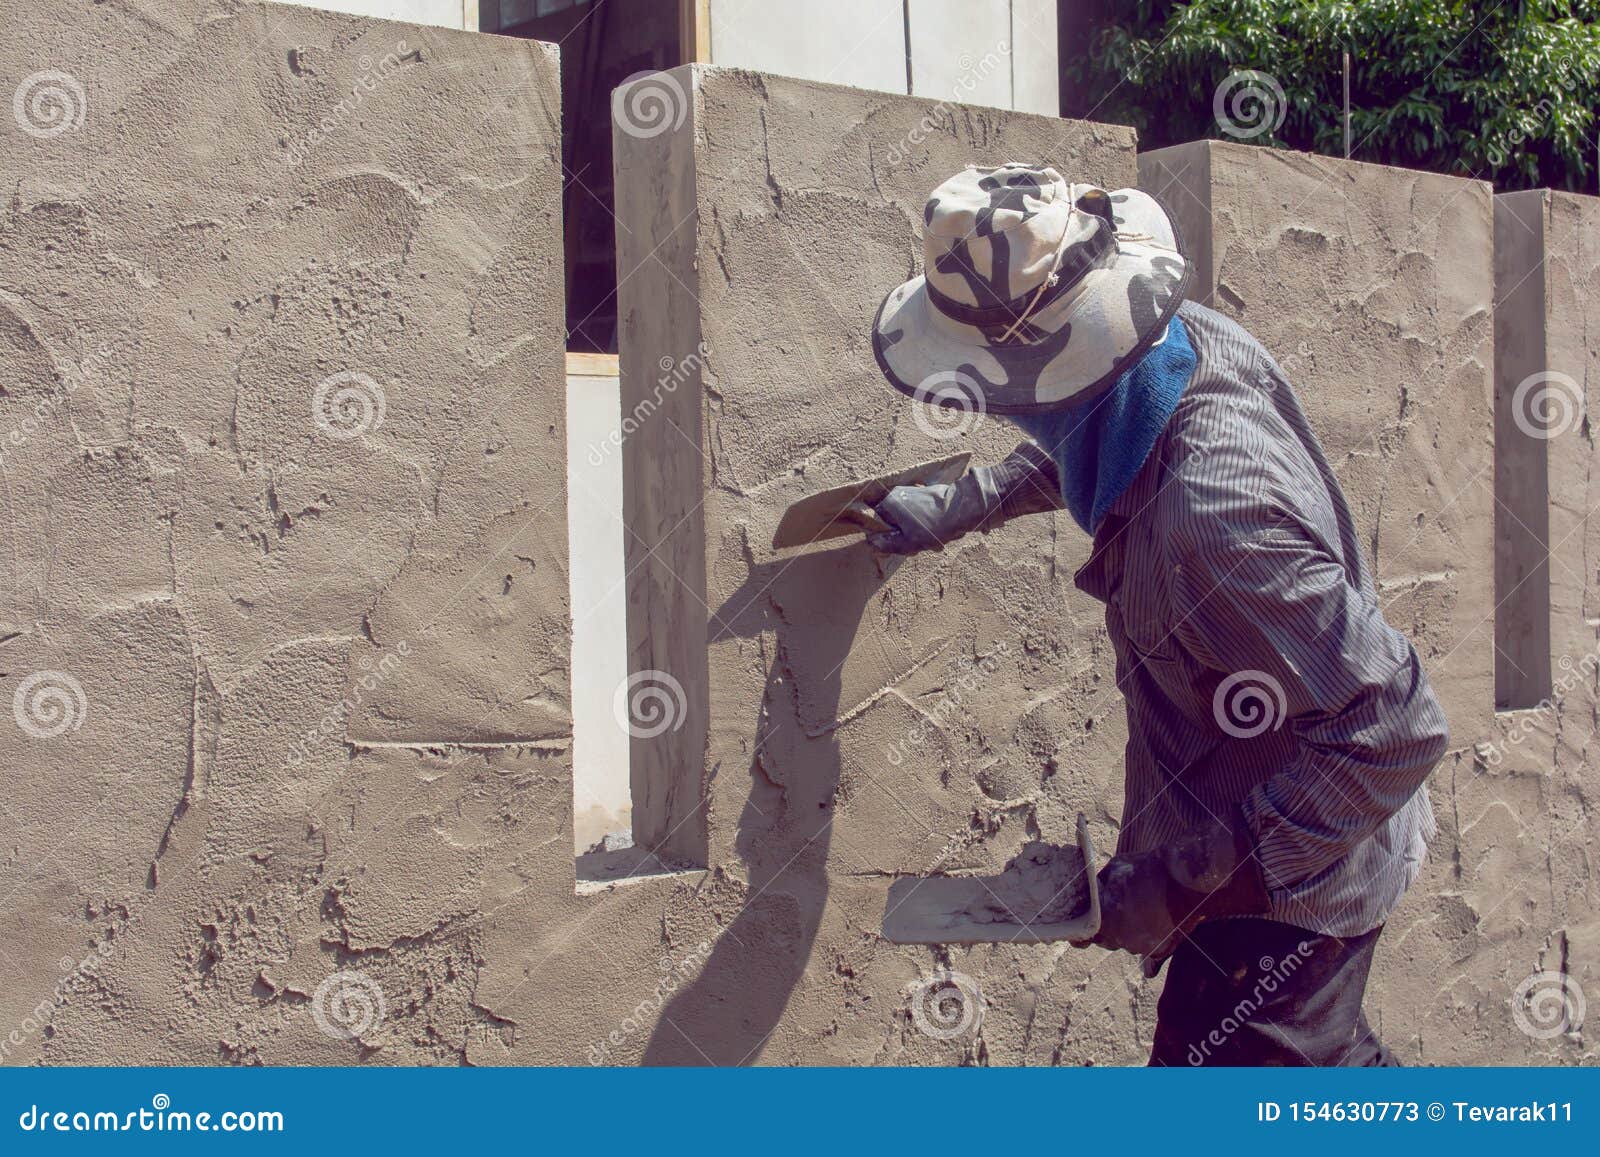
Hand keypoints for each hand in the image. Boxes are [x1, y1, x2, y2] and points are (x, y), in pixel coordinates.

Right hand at [866, 469, 999, 554]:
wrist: (963, 508)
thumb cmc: (935, 525)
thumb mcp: (908, 542)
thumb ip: (887, 544)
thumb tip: (871, 545)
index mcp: (889, 503)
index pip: (877, 524)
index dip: (886, 539)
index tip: (899, 547)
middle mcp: (897, 494)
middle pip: (893, 522)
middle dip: (905, 537)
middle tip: (918, 546)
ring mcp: (912, 492)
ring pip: (908, 520)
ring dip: (917, 533)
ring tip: (932, 540)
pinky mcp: (926, 495)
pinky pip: (920, 514)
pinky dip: (926, 525)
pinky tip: (938, 532)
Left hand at [1089, 814, 1267, 957]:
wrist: (1186, 878)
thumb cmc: (1148, 869)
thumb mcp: (1115, 869)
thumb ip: (1100, 886)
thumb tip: (1093, 893)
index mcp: (1105, 920)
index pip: (1084, 936)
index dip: (1082, 934)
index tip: (1080, 933)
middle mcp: (1121, 939)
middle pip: (1106, 941)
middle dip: (1106, 929)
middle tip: (1115, 912)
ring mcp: (1142, 947)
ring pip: (1127, 944)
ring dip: (1128, 932)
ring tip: (1138, 910)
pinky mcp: (1161, 950)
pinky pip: (1147, 948)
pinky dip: (1147, 936)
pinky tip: (1153, 920)